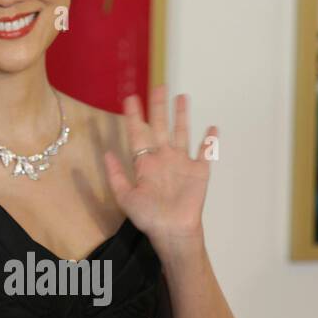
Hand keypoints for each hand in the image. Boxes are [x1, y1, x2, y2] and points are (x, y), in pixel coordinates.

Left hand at [103, 86, 214, 258]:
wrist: (172, 231)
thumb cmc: (148, 217)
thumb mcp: (125, 196)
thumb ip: (115, 174)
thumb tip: (106, 152)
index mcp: (144, 163)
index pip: (138, 133)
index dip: (134, 115)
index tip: (130, 97)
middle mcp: (163, 158)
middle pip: (161, 126)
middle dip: (158, 107)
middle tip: (158, 86)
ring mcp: (182, 163)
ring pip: (182, 132)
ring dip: (182, 115)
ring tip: (182, 96)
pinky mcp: (199, 171)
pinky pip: (205, 152)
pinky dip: (209, 139)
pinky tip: (212, 126)